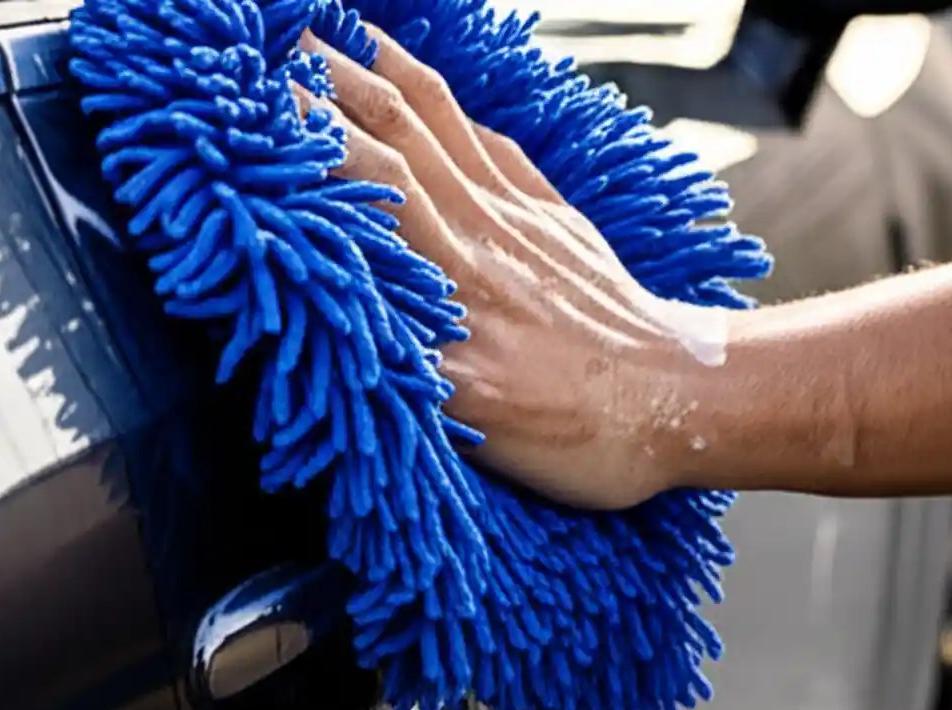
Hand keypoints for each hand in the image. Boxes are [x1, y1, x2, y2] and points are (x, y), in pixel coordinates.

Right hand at [292, 28, 727, 508]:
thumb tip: (348, 315)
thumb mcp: (479, 420)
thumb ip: (413, 360)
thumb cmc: (579, 428)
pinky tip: (425, 88)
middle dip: (332, 78)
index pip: (374, 180)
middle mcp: (483, 232)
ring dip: (381, 68)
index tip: (268, 98)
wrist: (683, 403)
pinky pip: (494, 144)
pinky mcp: (553, 217)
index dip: (319, 134)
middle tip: (281, 41)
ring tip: (336, 30)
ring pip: (440, 122)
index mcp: (458, 280)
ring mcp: (521, 216)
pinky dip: (452, 107)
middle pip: (396, 131)